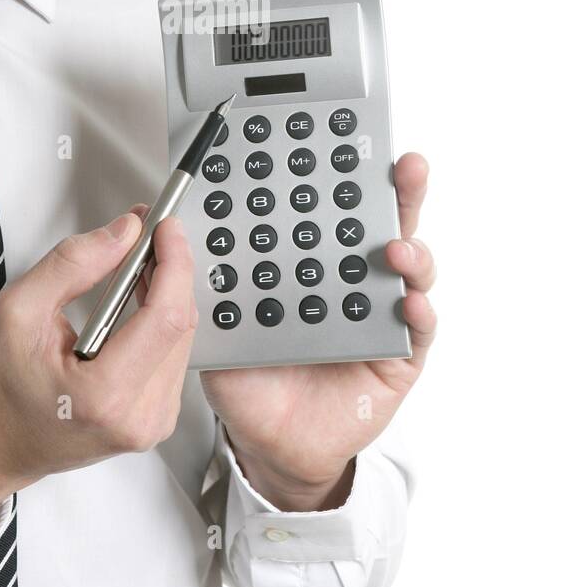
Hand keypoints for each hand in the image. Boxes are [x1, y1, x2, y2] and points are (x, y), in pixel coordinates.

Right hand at [0, 207, 196, 513]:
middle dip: (170, 270)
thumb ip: (73, 264)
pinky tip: (140, 301)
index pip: (166, 317)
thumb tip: (124, 233)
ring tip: (138, 264)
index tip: (165, 228)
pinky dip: (162, 321)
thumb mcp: (19, 310)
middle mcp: (139, 417)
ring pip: (183, 338)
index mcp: (105, 395)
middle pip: (181, 324)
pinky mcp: (156, 419)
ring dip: (168, 293)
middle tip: (148, 236)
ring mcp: (152, 423)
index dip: (173, 263)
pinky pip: (174, 357)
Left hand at [199, 152, 436, 508]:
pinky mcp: (399, 355)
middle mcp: (352, 278)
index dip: (340, 173)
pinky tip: (410, 302)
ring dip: (411, 251)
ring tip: (397, 247)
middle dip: (400, 190)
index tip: (342, 142)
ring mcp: (379, 313)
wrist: (270, 444)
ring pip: (410, 268)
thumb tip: (167, 237)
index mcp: (310, 261)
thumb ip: (200, 284)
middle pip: (383, 223)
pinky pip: (418, 330)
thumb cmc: (249, 381)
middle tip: (404, 166)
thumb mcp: (217, 325)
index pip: (331, 207)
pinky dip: (419, 312)